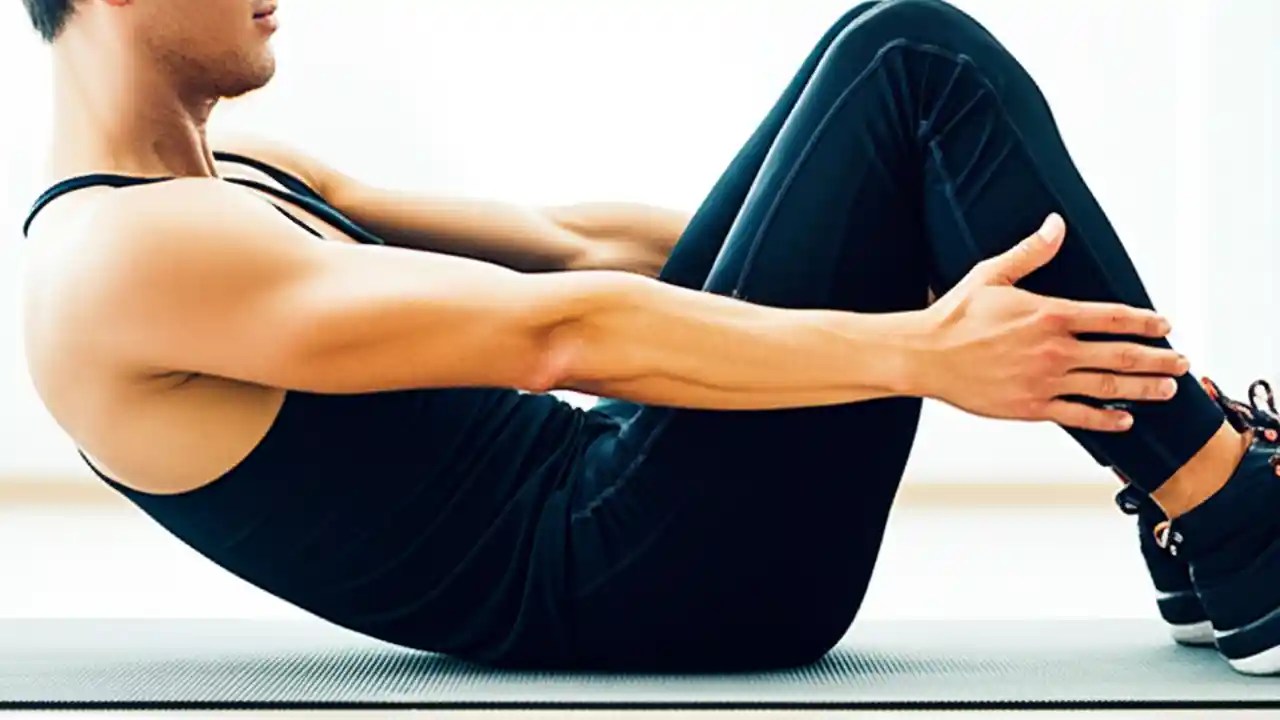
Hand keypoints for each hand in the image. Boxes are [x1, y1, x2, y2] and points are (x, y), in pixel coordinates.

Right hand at [917, 213, 1189, 431]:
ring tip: (1167, 390)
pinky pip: (1079, 416)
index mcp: (1049, 314)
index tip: (1163, 324)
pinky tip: (1124, 420)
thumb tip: (1055, 225)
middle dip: (1158, 359)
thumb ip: (1030, 252)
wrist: (924, 356)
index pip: (1112, 316)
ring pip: (1108, 387)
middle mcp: (1054, 350)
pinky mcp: (1030, 407)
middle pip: (1121, 355)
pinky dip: (1106, 419)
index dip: (1144, 321)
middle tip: (1181, 361)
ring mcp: (1044, 382)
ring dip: (1144, 389)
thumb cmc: (953, 316)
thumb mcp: (992, 275)